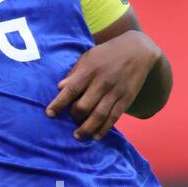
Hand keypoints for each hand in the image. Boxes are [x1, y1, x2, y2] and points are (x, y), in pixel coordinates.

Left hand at [45, 32, 160, 140]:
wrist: (137, 50)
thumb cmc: (107, 54)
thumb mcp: (89, 57)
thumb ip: (75, 73)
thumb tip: (60, 87)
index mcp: (90, 70)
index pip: (71, 90)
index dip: (59, 103)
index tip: (49, 114)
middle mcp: (102, 82)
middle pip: (84, 106)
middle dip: (74, 116)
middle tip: (71, 119)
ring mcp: (115, 92)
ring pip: (98, 116)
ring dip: (86, 129)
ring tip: (78, 135)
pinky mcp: (126, 99)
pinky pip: (113, 118)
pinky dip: (104, 129)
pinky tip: (96, 136)